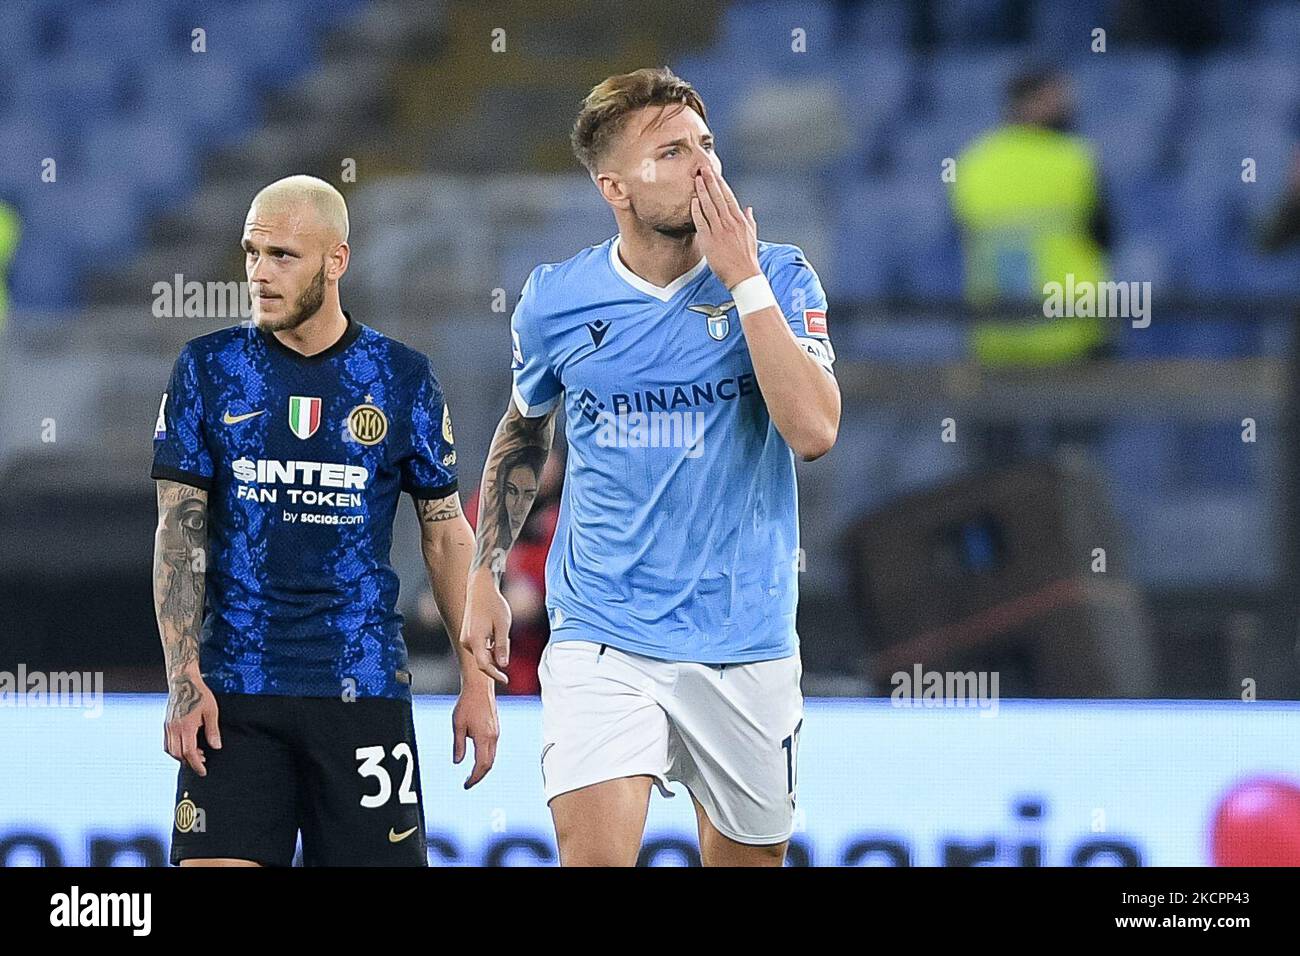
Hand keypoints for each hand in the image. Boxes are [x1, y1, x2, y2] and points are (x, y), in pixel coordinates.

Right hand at [163, 668, 219, 776]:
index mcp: (186, 727)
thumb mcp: (211, 712)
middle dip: (190, 761)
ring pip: (170, 750)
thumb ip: (213, 730)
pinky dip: (175, 749)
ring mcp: (168, 726)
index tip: (203, 771)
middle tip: (203, 760)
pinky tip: (186, 746)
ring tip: (197, 753)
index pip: (189, 752)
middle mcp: (174, 729)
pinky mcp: (166, 724)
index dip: (196, 764)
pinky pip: (167, 743)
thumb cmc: (200, 695)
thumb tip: (216, 746)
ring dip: (182, 756)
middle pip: (178, 754)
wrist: (184, 682)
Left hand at [452, 677, 498, 788]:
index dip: (474, 778)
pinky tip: (477, 758)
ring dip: (482, 768)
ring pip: (492, 757)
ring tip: (471, 774)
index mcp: (484, 737)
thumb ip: (459, 745)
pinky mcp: (495, 729)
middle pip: (488, 764)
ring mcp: (495, 733)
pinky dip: (485, 758)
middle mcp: (493, 737)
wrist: (480, 687)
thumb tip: (457, 762)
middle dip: (479, 776)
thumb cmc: (467, 703)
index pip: (481, 765)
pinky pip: (492, 749)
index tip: (466, 785)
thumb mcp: (457, 725)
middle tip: (468, 782)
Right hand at [460, 567, 510, 684]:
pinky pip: (479, 647)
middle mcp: (466, 641)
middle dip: (497, 659)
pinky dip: (489, 646)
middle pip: (483, 661)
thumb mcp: (503, 625)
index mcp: (474, 640)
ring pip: (482, 654)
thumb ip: (502, 646)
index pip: (484, 665)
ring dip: (494, 651)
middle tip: (507, 639)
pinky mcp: (467, 635)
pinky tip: (495, 631)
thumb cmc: (494, 605)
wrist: (480, 589)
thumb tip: (503, 665)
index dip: (496, 675)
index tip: (506, 680)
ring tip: (502, 631)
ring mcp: (465, 638)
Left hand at [690, 164, 761, 288]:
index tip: (714, 173)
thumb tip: (748, 208)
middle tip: (703, 168)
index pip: (728, 196)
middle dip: (711, 181)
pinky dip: (697, 211)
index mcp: (740, 220)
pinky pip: (702, 222)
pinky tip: (693, 201)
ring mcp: (720, 231)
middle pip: (718, 197)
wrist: (744, 275)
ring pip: (709, 206)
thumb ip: (749, 220)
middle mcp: (730, 222)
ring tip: (696, 179)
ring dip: (702, 191)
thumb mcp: (752, 236)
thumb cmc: (747, 257)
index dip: (720, 183)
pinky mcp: (710, 240)